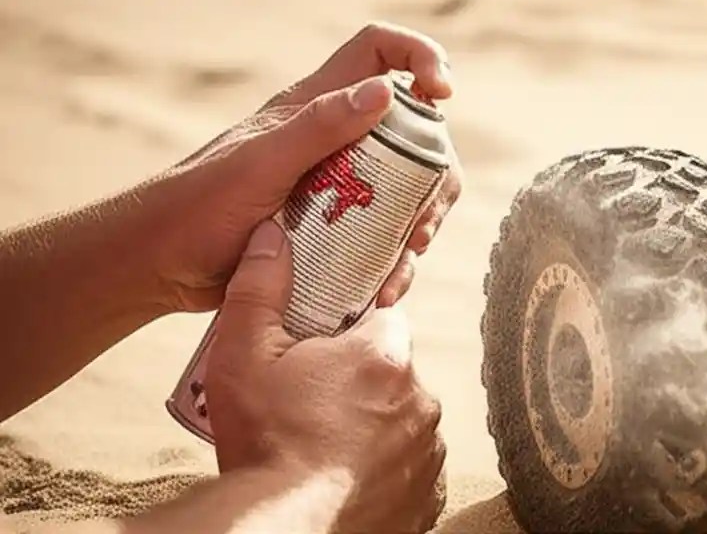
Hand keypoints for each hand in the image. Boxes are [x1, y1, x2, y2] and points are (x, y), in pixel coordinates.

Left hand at [151, 22, 462, 312]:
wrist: (161, 267)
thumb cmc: (197, 205)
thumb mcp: (260, 163)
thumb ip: (318, 127)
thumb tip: (386, 92)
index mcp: (315, 106)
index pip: (378, 51)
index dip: (418, 56)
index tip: (441, 93)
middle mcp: (336, 139)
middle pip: (415, 130)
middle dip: (436, 166)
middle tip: (427, 210)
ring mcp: (342, 185)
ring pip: (411, 187)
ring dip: (424, 220)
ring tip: (409, 255)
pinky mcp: (340, 229)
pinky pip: (388, 236)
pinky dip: (399, 261)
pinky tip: (388, 287)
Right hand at [205, 219, 446, 533]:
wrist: (285, 527)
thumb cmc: (265, 441)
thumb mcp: (243, 353)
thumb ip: (259, 287)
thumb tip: (273, 236)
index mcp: (386, 354)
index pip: (386, 319)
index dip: (354, 329)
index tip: (326, 348)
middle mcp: (421, 399)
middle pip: (395, 373)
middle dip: (361, 383)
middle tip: (312, 403)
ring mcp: (429, 451)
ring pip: (405, 423)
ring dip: (376, 430)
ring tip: (324, 447)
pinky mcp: (428, 496)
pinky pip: (412, 472)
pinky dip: (386, 473)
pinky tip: (347, 478)